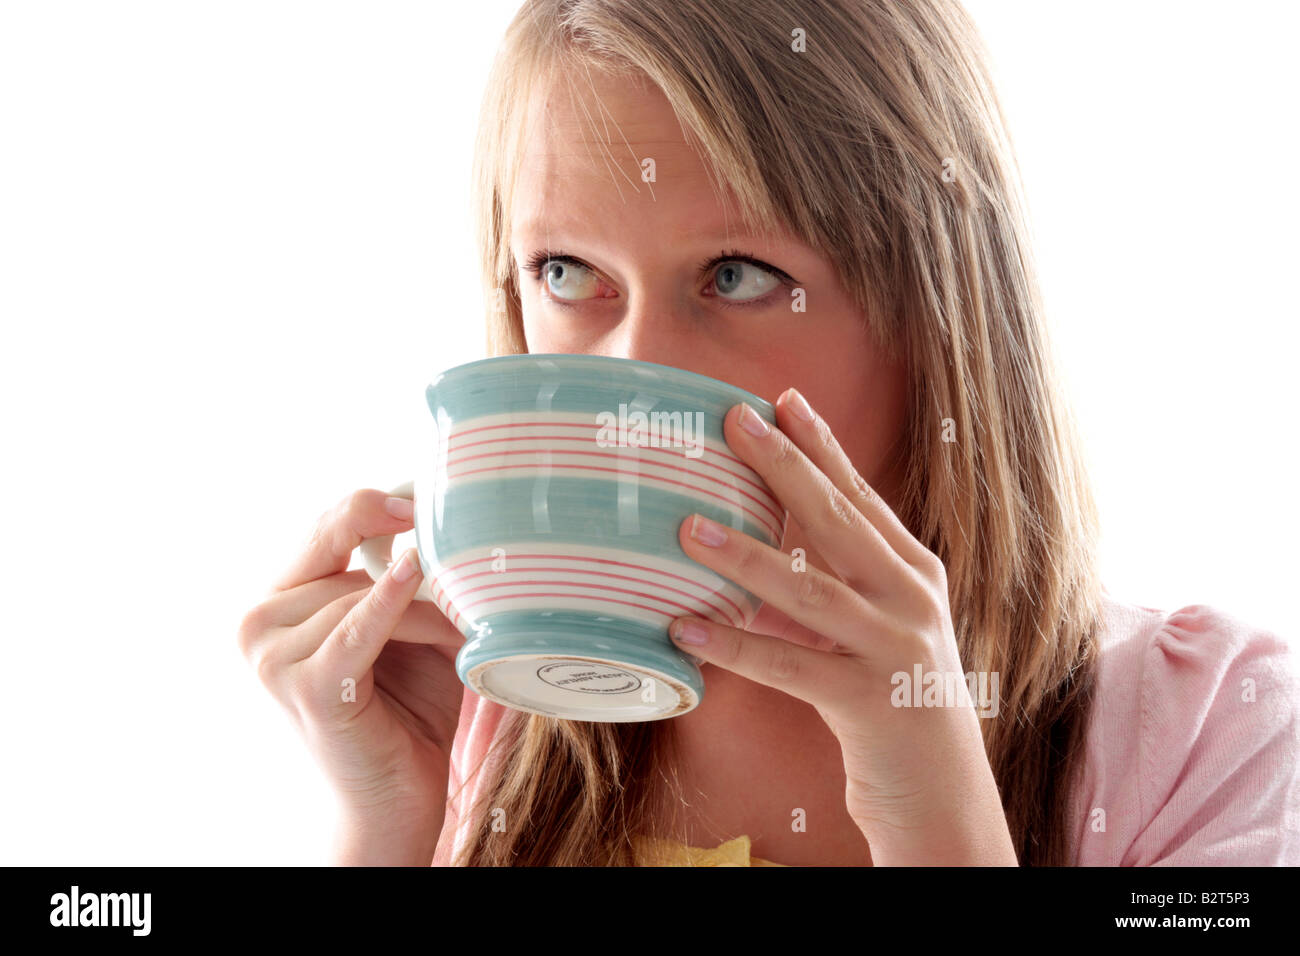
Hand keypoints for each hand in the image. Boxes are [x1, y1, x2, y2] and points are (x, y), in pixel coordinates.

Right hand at [237, 489, 465, 829]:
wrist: (395, 800)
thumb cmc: (404, 710)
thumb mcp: (402, 630)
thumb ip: (401, 581)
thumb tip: (434, 526)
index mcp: (274, 603)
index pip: (321, 532)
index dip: (367, 507)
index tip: (418, 501)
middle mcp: (257, 625)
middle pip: (341, 559)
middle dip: (407, 564)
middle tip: (458, 558)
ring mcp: (272, 659)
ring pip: (360, 595)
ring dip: (425, 610)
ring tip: (461, 635)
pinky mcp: (307, 688)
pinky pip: (355, 628)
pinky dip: (388, 603)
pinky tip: (415, 575)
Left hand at [667, 390, 1017, 864]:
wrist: (942, 792)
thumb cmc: (894, 699)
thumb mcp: (874, 627)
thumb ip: (830, 583)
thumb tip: (755, 544)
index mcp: (914, 573)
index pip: (861, 496)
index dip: (822, 446)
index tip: (782, 399)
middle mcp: (912, 600)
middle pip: (839, 521)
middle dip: (785, 467)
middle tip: (735, 421)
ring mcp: (896, 648)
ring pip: (812, 590)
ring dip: (746, 556)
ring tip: (688, 527)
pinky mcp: (871, 702)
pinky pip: (791, 667)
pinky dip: (735, 647)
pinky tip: (686, 630)